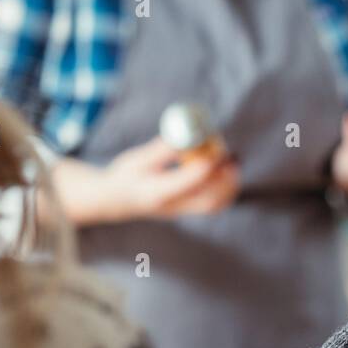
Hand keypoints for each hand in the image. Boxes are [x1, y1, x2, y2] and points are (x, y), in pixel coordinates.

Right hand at [45, 136, 239, 225]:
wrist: (116, 200)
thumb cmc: (125, 175)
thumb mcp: (137, 159)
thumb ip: (162, 149)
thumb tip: (186, 135)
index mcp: (155, 193)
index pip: (186, 184)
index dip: (204, 167)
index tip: (216, 150)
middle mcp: (170, 206)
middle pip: (206, 202)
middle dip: (224, 181)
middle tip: (231, 159)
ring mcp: (179, 212)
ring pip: (213, 206)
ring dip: (228, 186)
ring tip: (231, 163)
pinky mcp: (185, 210)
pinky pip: (212, 206)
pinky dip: (225, 191)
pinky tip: (226, 173)